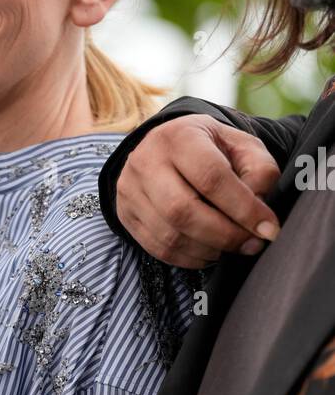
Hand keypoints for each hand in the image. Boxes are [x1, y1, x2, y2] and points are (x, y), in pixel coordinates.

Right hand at [116, 115, 282, 267]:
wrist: (168, 149)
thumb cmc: (212, 149)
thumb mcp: (242, 146)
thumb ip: (259, 171)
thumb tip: (258, 208)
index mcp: (179, 136)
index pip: (211, 177)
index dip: (243, 208)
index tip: (268, 228)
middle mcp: (146, 160)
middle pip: (183, 210)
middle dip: (224, 235)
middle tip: (251, 243)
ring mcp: (130, 189)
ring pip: (170, 235)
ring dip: (209, 249)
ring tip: (232, 247)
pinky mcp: (126, 214)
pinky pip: (159, 248)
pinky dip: (190, 258)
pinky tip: (210, 251)